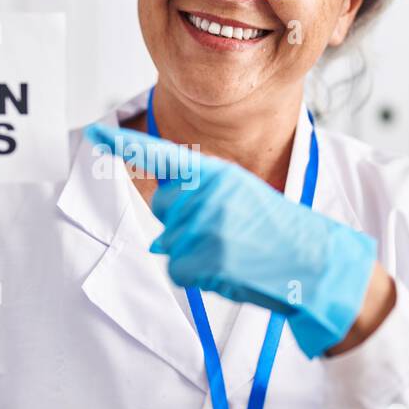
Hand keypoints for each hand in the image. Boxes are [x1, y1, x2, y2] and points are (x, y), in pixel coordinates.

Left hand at [84, 124, 379, 357]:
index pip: (161, 156)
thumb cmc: (279, 230)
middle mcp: (206, 194)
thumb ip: (202, 199)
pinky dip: (199, 276)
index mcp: (216, 173)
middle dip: (184, 222)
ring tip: (235, 253)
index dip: (124, 145)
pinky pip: (178, 270)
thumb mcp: (243, 196)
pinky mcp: (206, 258)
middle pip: (165, 206)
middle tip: (227, 232)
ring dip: (196, 254)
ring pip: (171, 242)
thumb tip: (162, 236)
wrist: (314, 261)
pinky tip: (230, 270)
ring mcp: (205, 226)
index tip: (94, 132)